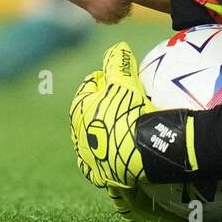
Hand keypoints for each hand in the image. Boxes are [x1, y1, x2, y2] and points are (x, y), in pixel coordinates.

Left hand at [69, 42, 152, 188]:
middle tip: (125, 102)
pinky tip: (120, 157)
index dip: (105, 79)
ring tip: (124, 130)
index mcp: (79, 110)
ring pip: (94, 140)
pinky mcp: (101, 176)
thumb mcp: (126, 83)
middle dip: (102, 108)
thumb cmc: (131, 113)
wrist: (143, 153)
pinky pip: (103, 165)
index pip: (90, 87)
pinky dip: (109, 160)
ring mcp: (88, 158)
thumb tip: (118, 45)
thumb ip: (118, 63)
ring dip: (104, 134)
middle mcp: (77, 135)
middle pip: (89, 114)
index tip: (121, 77)